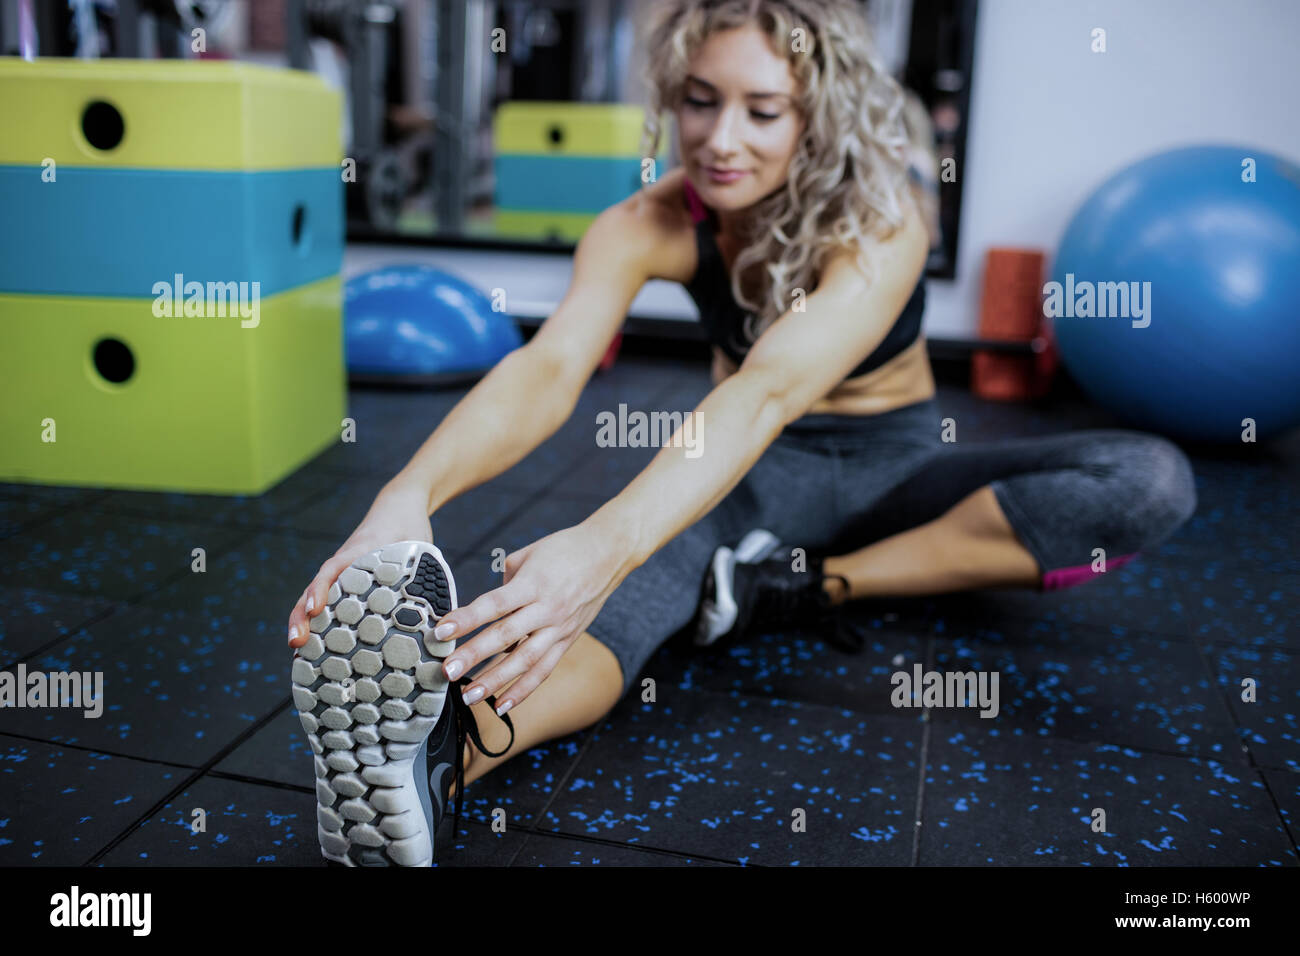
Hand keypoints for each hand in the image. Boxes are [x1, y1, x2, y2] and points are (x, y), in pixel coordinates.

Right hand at [287, 480, 432, 648]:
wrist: (400, 505)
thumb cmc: (410, 525)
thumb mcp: (418, 543)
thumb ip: (423, 570)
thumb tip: (437, 611)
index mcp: (359, 551)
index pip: (332, 570)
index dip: (321, 590)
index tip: (314, 610)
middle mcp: (344, 562)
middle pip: (314, 588)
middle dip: (302, 615)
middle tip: (295, 642)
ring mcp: (342, 572)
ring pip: (314, 595)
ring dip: (303, 620)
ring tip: (296, 648)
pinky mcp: (346, 579)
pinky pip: (327, 598)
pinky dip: (317, 619)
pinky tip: (314, 643)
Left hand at [436, 521, 631, 712]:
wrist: (608, 553)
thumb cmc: (565, 549)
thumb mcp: (528, 554)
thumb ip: (504, 580)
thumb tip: (487, 605)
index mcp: (533, 583)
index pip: (494, 604)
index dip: (466, 619)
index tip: (441, 631)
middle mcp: (546, 608)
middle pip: (506, 636)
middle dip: (474, 655)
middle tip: (448, 671)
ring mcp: (559, 627)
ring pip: (525, 660)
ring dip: (496, 681)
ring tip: (471, 696)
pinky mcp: (568, 640)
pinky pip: (545, 669)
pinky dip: (524, 689)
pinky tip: (503, 704)